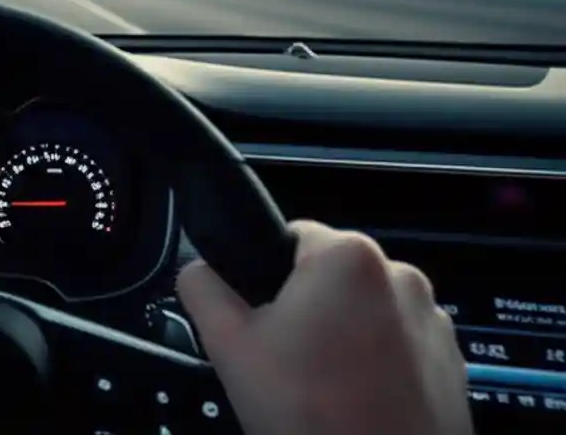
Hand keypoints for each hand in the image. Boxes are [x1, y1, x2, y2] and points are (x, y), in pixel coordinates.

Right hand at [178, 220, 471, 434]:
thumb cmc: (311, 414)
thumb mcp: (229, 346)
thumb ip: (203, 290)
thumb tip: (199, 272)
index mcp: (349, 256)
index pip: (291, 235)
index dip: (267, 279)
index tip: (264, 324)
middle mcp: (402, 276)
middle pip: (330, 276)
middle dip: (307, 310)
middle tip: (287, 362)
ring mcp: (434, 319)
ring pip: (365, 311)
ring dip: (343, 336)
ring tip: (324, 387)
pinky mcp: (452, 359)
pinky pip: (399, 344)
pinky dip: (376, 363)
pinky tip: (356, 400)